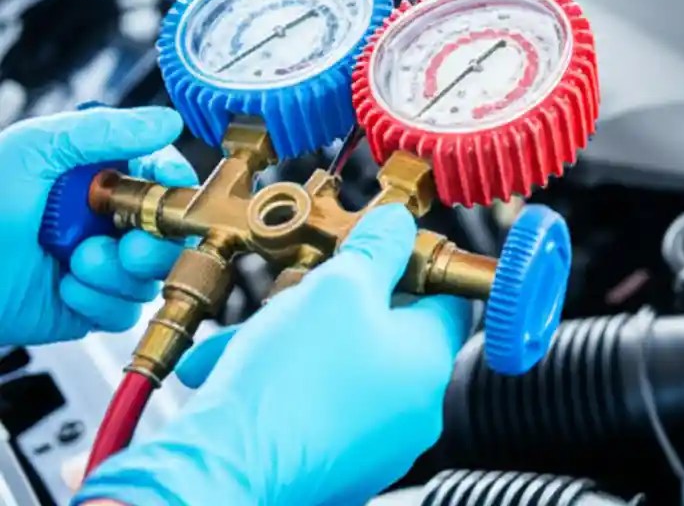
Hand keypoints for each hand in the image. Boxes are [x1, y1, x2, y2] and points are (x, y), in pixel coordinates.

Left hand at [0, 107, 194, 345]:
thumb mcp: (37, 148)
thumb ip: (106, 130)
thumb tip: (168, 121)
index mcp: (101, 178)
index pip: (166, 180)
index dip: (177, 192)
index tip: (172, 198)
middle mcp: (106, 221)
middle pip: (172, 235)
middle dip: (154, 244)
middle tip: (127, 245)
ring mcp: (101, 265)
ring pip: (152, 277)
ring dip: (118, 273)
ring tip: (78, 262)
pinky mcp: (89, 306)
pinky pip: (124, 312)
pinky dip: (98, 301)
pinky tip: (63, 287)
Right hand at [75, 205, 471, 505]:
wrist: (224, 470)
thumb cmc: (286, 388)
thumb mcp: (337, 287)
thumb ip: (376, 247)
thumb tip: (397, 225)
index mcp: (430, 364)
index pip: (447, 298)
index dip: (409, 265)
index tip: (375, 251)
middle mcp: (414, 411)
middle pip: (384, 331)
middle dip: (332, 304)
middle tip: (295, 292)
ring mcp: (374, 443)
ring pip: (340, 366)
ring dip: (295, 340)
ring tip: (249, 336)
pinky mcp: (331, 464)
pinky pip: (315, 405)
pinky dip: (282, 382)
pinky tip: (237, 370)